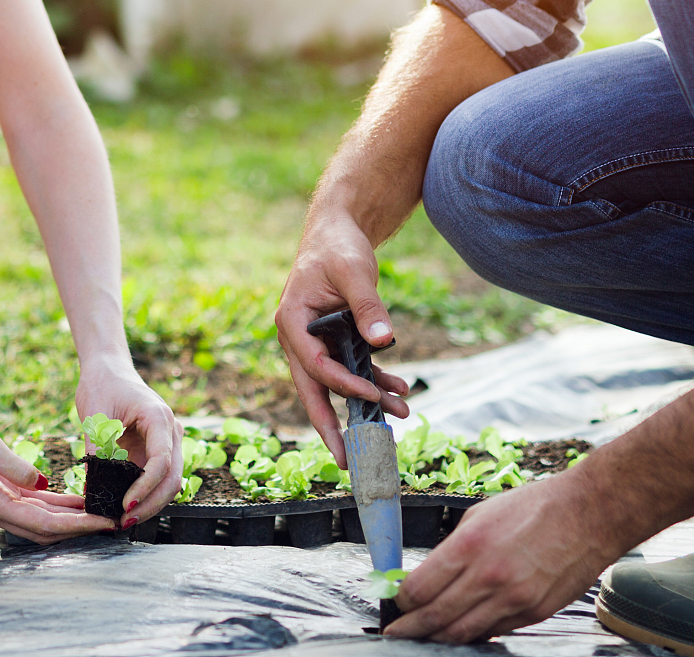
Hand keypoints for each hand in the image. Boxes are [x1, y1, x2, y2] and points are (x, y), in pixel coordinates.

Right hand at [0, 394, 113, 544]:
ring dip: (67, 519)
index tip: (102, 522)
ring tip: (98, 514)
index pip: (41, 523)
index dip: (75, 525)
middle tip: (109, 523)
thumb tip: (42, 485)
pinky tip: (73, 502)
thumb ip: (14, 467)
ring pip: (37, 520)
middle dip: (77, 529)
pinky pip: (30, 505)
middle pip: (42, 530)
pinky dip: (53, 505)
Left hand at [75, 361, 181, 528]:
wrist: (108, 368)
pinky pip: (158, 478)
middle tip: (123, 522)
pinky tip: (125, 507)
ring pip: (169, 482)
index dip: (145, 487)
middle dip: (150, 504)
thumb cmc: (101, 385)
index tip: (126, 504)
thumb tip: (94, 489)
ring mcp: (167, 441)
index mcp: (158, 417)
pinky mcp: (157, 450)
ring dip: (150, 504)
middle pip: (172, 477)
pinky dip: (145, 495)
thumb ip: (97, 451)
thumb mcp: (95, 416)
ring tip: (123, 520)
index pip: (161, 461)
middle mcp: (170, 431)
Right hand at [274, 214, 411, 464]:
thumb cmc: (338, 247)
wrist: (337, 232)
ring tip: (400, 418)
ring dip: (366, 402)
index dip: (343, 384)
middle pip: (314, 390)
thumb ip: (368, 306)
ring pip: (338, 383)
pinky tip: (400, 390)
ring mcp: (315, 342)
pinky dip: (374, 380)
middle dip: (331, 427)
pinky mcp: (334, 340)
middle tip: (346, 461)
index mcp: (293, 322)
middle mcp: (299, 338)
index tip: (373, 397)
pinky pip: (353, 368)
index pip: (315, 366)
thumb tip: (384, 341)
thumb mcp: (354, 272)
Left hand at [386, 471, 624, 643]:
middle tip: (394, 633)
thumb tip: (428, 575)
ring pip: (462, 633)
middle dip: (409, 629)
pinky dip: (472, 635)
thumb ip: (453, 547)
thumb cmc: (534, 507)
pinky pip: (492, 632)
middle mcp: (489, 577)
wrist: (589, 514)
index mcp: (470, 545)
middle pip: (435, 617)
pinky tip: (459, 632)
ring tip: (421, 638)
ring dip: (436, 639)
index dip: (400, 600)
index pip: (419, 587)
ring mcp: (513, 600)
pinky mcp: (533, 613)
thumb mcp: (481, 515)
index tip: (393, 602)